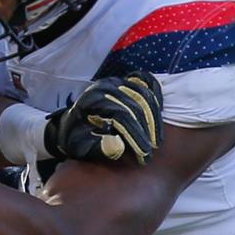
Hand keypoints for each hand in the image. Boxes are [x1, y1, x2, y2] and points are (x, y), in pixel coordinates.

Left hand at [45, 73, 163, 163]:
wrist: (72, 123)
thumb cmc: (76, 137)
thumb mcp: (81, 147)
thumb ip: (98, 149)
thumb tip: (119, 148)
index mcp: (91, 100)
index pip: (121, 116)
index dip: (135, 136)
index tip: (144, 154)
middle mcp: (105, 86)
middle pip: (135, 106)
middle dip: (146, 131)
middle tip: (150, 153)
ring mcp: (117, 81)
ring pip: (144, 95)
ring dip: (154, 119)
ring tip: (156, 141)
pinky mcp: (126, 80)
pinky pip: (147, 81)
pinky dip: (156, 94)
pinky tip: (161, 113)